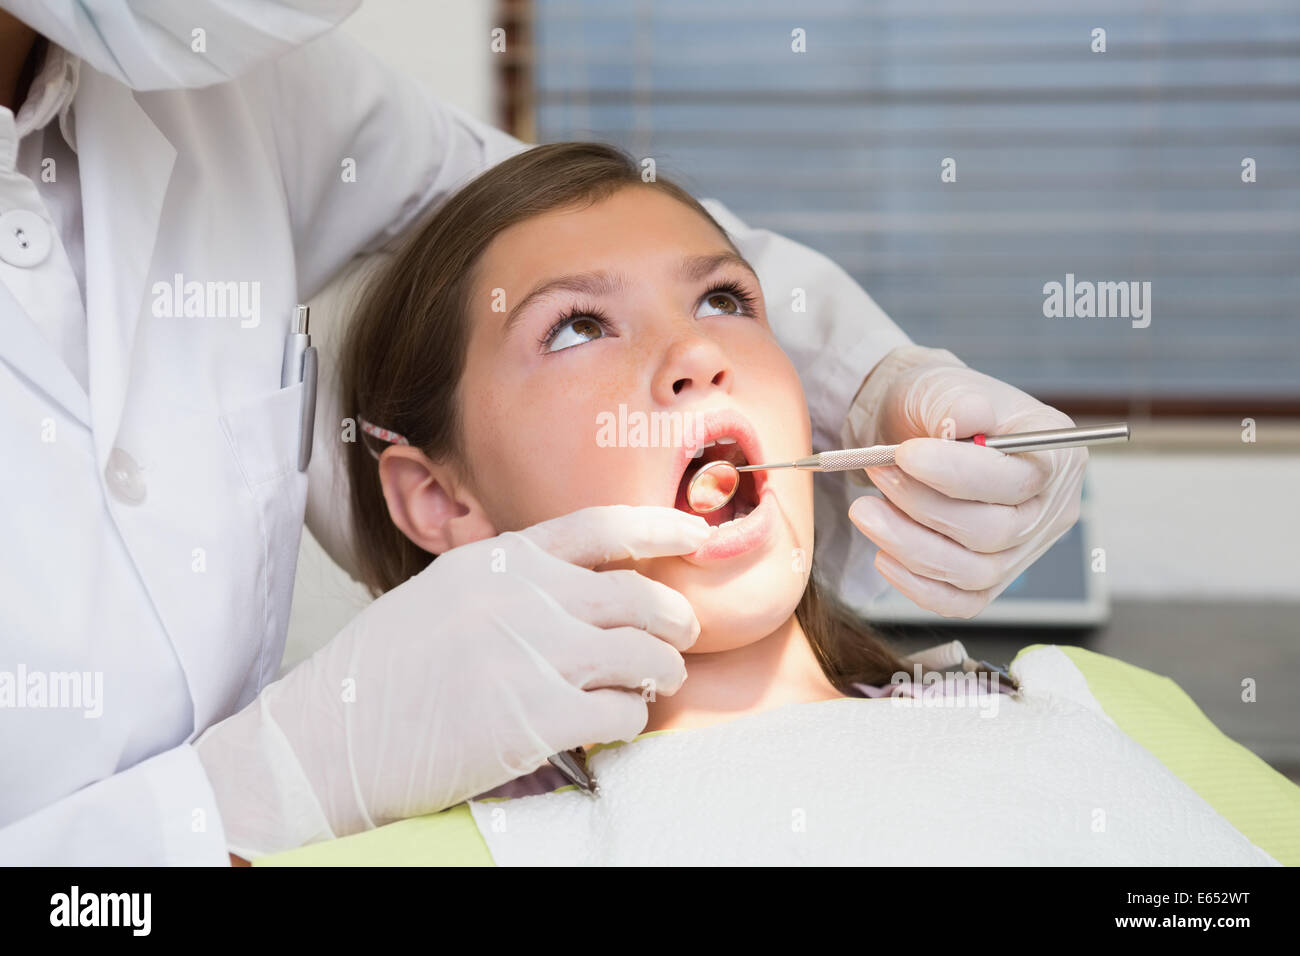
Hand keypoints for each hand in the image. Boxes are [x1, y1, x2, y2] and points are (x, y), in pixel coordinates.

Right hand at [196, 505, 709, 855]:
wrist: (325, 736)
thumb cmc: (380, 672)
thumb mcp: (443, 596)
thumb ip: (510, 584)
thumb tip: (582, 590)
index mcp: (496, 562)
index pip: (599, 528)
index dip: (659, 528)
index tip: (696, 537)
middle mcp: (520, 599)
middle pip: (640, 595)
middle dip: (676, 619)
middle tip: (680, 637)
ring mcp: (530, 657)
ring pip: (644, 655)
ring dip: (661, 672)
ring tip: (652, 683)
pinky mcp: (536, 719)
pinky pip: (622, 712)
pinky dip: (630, 719)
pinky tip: (613, 723)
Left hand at [844, 347, 1086, 617]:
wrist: (913, 434)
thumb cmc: (937, 407)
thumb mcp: (944, 385)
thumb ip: (957, 401)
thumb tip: (964, 417)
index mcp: (1056, 453)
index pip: (1017, 480)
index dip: (958, 473)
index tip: (905, 454)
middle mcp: (1050, 508)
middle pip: (996, 531)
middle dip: (925, 506)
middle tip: (878, 475)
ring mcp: (1023, 550)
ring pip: (975, 571)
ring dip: (910, 545)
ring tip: (866, 511)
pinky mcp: (991, 580)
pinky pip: (961, 602)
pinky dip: (919, 585)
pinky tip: (883, 555)